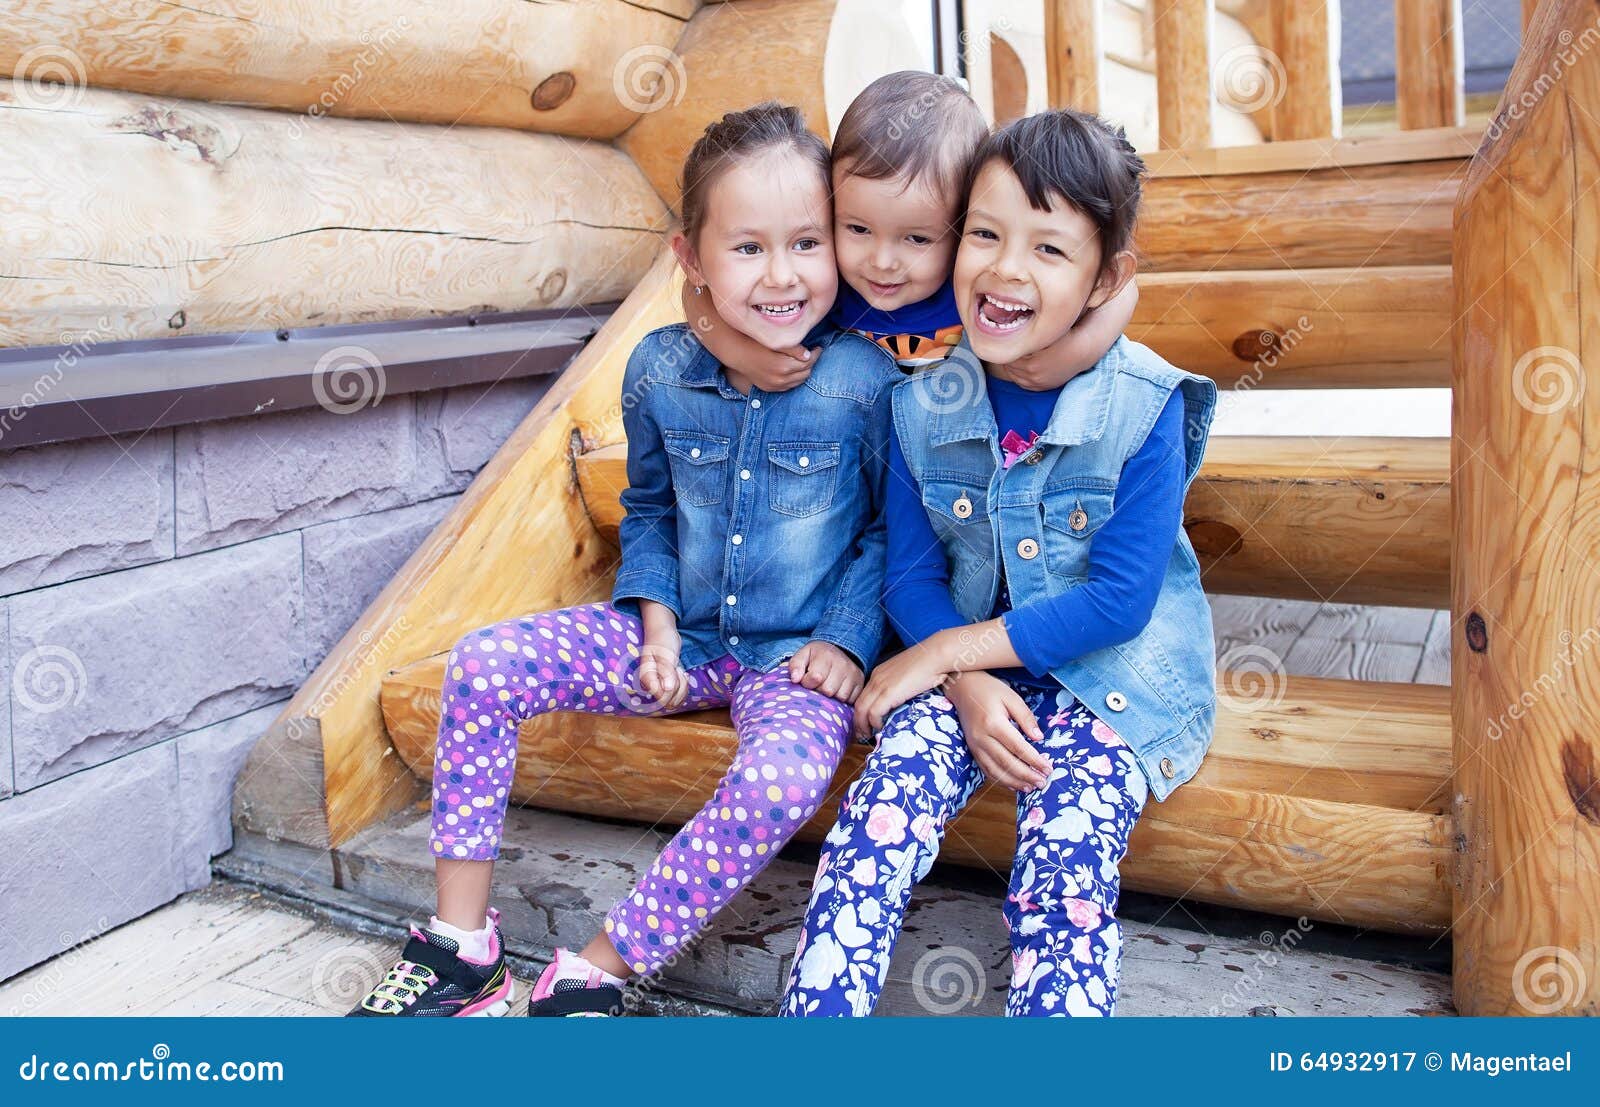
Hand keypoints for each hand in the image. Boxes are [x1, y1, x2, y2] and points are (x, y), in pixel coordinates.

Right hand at [637, 636, 688, 710]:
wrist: (662, 632)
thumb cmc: (662, 639)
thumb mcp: (666, 653)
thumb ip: (666, 671)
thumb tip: (668, 689)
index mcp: (646, 678)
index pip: (662, 697)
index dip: (674, 688)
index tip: (675, 670)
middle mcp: (650, 686)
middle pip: (669, 702)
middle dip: (680, 687)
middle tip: (678, 669)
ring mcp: (658, 687)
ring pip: (674, 701)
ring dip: (682, 686)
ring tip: (679, 670)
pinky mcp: (665, 687)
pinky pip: (677, 696)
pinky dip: (684, 687)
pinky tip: (681, 674)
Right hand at [739, 346, 815, 393]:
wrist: (738, 353)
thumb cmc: (757, 343)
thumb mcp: (776, 342)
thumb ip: (794, 348)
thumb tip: (809, 354)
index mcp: (784, 366)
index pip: (808, 362)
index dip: (815, 354)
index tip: (818, 347)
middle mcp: (781, 379)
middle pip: (805, 373)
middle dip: (811, 363)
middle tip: (812, 354)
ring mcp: (775, 386)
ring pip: (799, 381)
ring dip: (803, 372)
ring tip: (804, 362)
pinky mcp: (770, 389)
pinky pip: (789, 386)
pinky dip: (794, 379)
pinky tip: (793, 370)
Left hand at [788, 641, 864, 703]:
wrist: (839, 650)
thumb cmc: (817, 656)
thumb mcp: (803, 655)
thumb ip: (795, 666)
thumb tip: (795, 679)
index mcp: (826, 655)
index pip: (815, 677)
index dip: (807, 683)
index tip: (806, 680)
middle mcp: (842, 664)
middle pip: (828, 690)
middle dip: (819, 691)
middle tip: (817, 685)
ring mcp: (853, 674)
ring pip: (840, 697)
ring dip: (831, 697)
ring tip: (827, 687)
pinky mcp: (861, 683)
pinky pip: (851, 700)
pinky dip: (843, 699)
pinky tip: (837, 691)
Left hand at [851, 642, 951, 740]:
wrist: (936, 655)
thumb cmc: (929, 663)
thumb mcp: (909, 675)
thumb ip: (902, 686)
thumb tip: (904, 700)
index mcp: (879, 673)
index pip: (864, 696)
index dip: (863, 711)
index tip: (866, 723)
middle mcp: (876, 678)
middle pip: (858, 704)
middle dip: (858, 721)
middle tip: (863, 734)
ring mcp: (881, 685)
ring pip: (861, 710)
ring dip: (863, 725)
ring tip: (869, 736)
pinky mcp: (889, 693)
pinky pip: (873, 713)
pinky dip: (875, 723)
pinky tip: (882, 728)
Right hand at [944, 672, 1050, 791]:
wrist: (962, 687)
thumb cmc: (990, 690)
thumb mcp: (1012, 697)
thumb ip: (1026, 718)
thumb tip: (1039, 738)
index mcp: (994, 723)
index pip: (1018, 748)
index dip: (1034, 760)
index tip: (1048, 768)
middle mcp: (982, 738)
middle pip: (1007, 763)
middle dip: (1026, 775)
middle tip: (1043, 783)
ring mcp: (975, 746)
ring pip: (995, 770)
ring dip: (1014, 782)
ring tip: (1030, 788)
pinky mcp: (972, 749)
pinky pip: (986, 769)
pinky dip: (1000, 779)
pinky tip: (1013, 784)